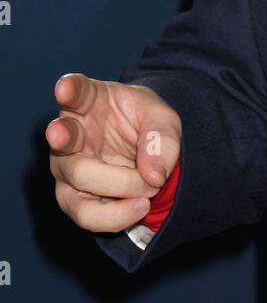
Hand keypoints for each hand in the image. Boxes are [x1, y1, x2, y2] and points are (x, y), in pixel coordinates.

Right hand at [47, 73, 181, 233]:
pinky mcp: (74, 198)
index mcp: (90, 102)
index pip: (76, 91)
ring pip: (77, 182)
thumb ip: (161, 140)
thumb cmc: (148, 127)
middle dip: (74, 146)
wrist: (148, 154)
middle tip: (108, 159)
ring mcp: (68, 167)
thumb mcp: (165, 122)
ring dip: (116, 188)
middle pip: (66, 140)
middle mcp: (70, 134)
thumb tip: (153, 176)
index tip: (65, 87)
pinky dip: (115, 216)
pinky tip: (139, 208)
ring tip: (148, 192)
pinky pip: (86, 214)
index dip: (69, 89)